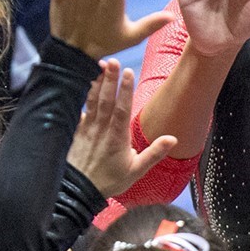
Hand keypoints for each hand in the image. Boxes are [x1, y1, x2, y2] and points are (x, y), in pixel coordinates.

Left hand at [68, 60, 177, 197]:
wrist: (78, 191)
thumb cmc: (110, 181)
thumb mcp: (137, 170)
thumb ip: (154, 153)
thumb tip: (173, 138)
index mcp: (117, 137)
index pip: (121, 108)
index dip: (125, 89)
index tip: (127, 71)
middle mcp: (101, 129)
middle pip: (105, 99)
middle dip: (109, 78)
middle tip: (112, 59)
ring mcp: (87, 128)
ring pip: (92, 101)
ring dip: (96, 82)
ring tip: (98, 64)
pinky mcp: (76, 130)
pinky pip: (80, 108)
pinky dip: (83, 95)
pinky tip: (83, 82)